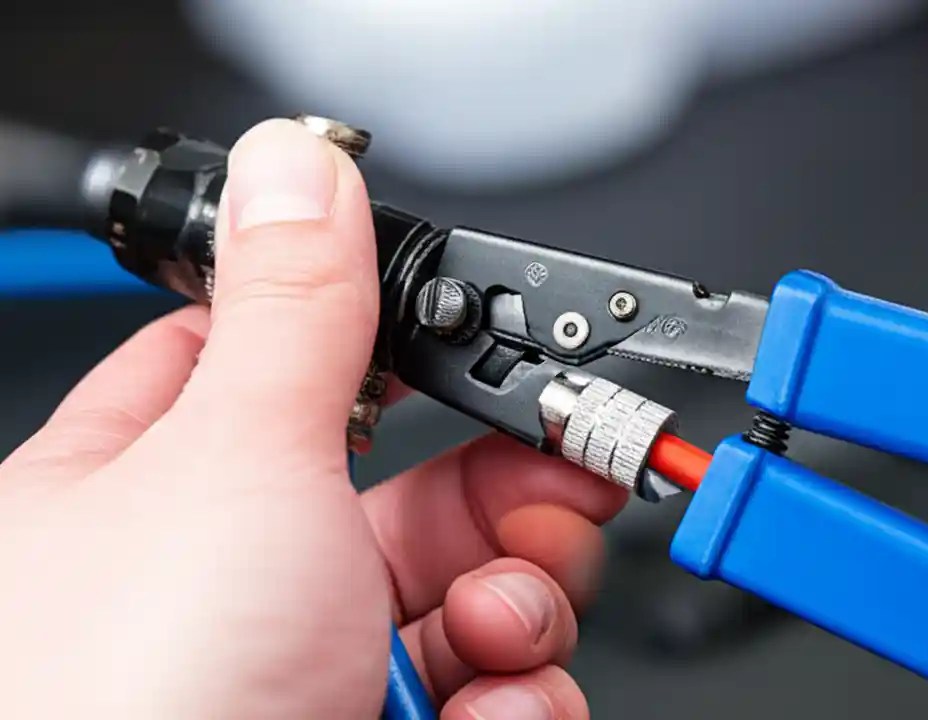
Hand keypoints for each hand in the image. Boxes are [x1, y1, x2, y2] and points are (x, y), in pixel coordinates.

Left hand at [0, 120, 624, 718]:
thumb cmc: (117, 703)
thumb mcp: (228, 459)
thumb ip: (295, 314)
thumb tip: (301, 171)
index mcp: (170, 488)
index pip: (306, 379)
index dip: (407, 349)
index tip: (498, 339)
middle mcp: (244, 585)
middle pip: (427, 492)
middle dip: (514, 487)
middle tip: (577, 469)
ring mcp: (320, 677)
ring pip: (481, 600)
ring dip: (523, 607)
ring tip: (496, 631)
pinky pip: (497, 696)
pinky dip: (520, 699)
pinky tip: (492, 709)